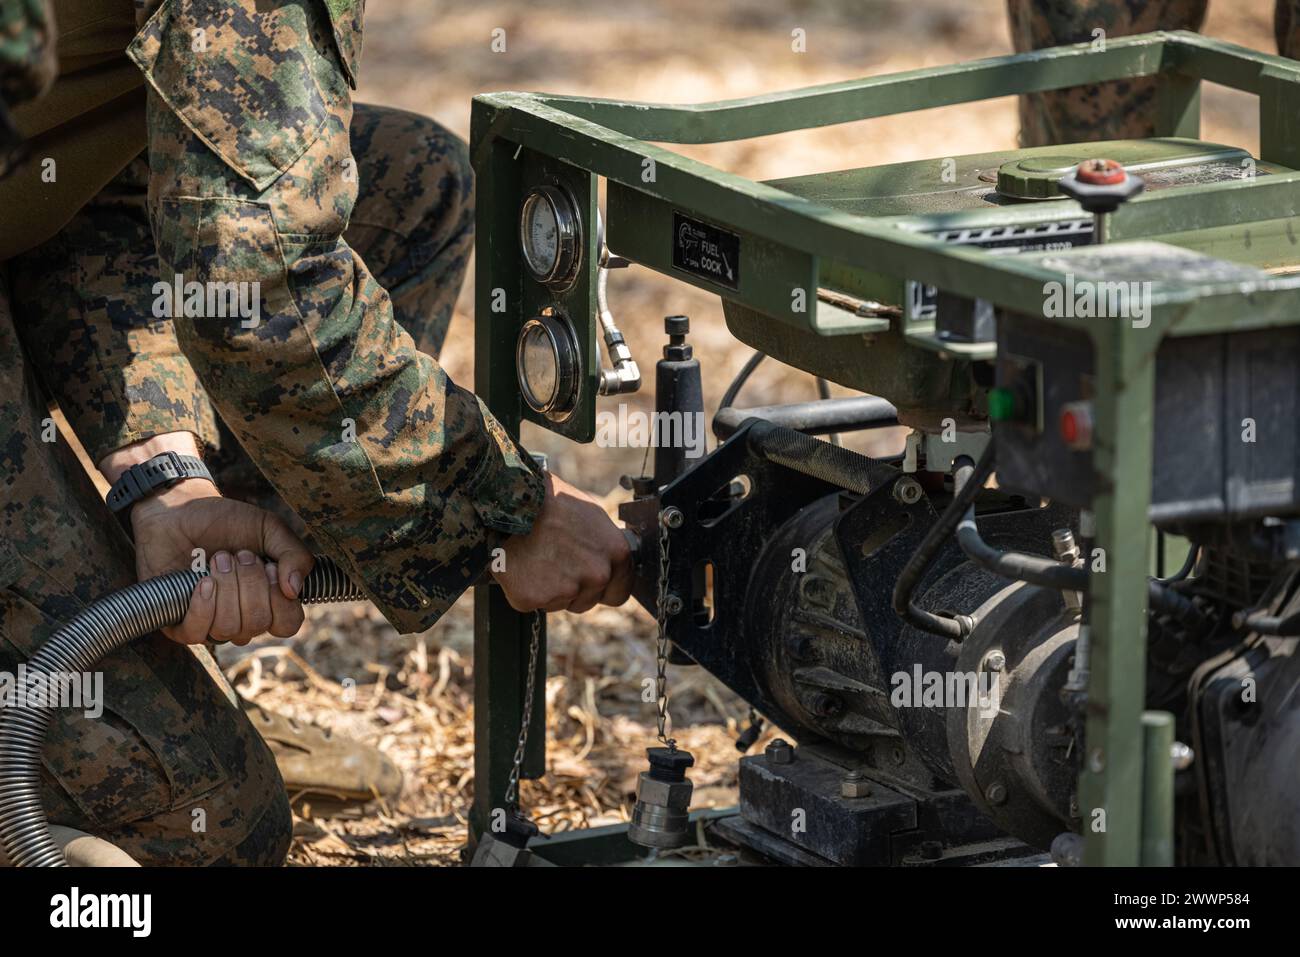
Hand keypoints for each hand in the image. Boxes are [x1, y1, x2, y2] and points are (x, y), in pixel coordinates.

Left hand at [130, 479, 313, 645]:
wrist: (177, 513)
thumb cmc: (224, 521)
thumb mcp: (269, 528)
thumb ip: (294, 554)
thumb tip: (294, 590)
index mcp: (269, 600)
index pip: (287, 624)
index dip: (280, 600)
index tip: (268, 567)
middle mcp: (243, 618)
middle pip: (258, 623)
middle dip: (249, 583)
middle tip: (238, 554)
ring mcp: (212, 624)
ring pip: (230, 628)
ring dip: (225, 587)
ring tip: (217, 560)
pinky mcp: (181, 624)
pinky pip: (198, 633)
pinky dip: (203, 605)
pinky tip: (202, 581)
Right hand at [492, 473, 633, 612]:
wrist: (515, 497)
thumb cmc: (554, 502)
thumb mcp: (594, 518)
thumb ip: (605, 549)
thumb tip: (608, 563)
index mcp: (617, 554)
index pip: (618, 594)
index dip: (600, 589)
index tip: (585, 579)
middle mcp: (597, 575)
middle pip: (587, 601)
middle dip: (572, 589)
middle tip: (553, 560)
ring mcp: (567, 589)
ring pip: (559, 603)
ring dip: (548, 589)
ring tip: (536, 557)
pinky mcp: (533, 597)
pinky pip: (530, 602)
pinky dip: (523, 588)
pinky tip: (521, 564)